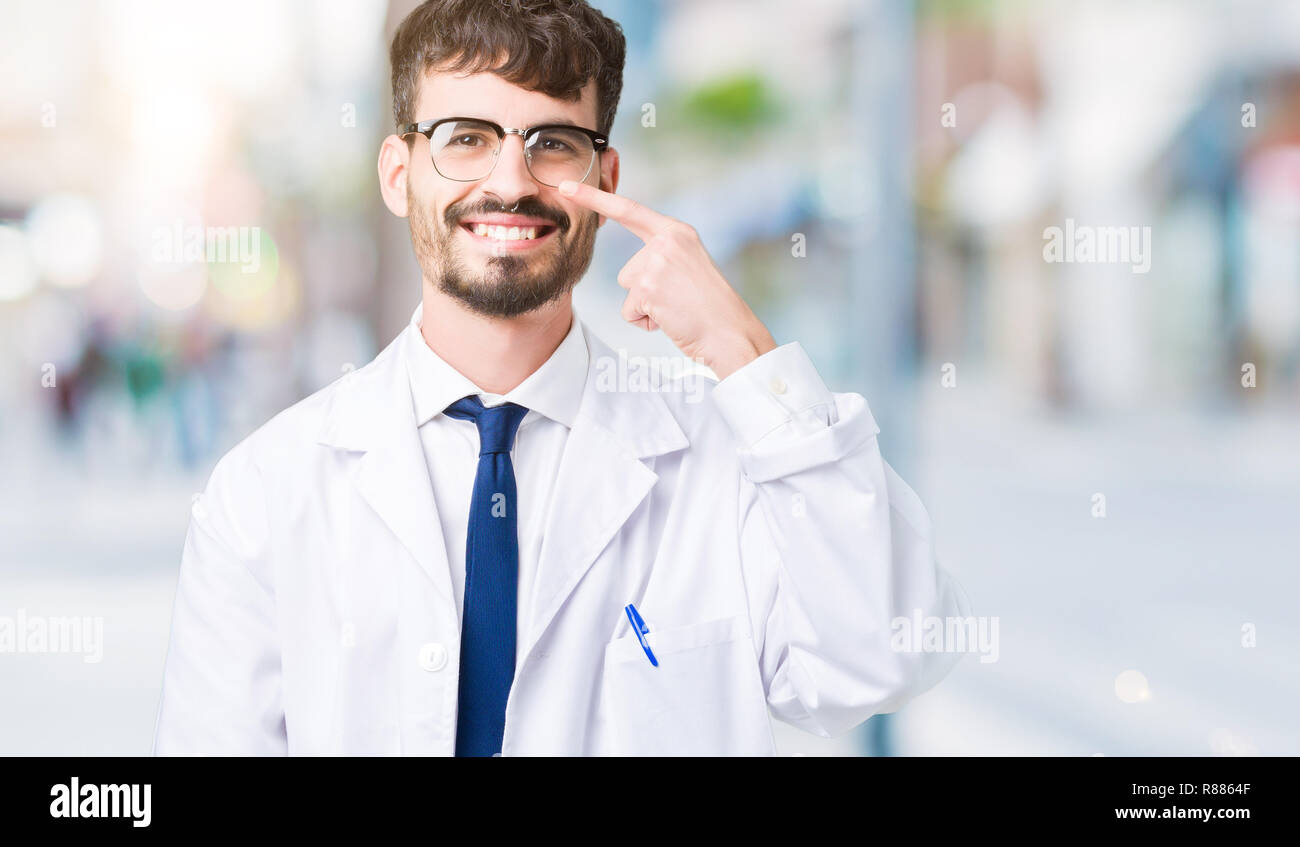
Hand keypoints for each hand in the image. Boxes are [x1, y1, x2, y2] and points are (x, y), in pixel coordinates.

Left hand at [559, 179, 776, 378]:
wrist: (730, 333)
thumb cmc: (711, 308)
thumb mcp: (690, 266)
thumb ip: (663, 256)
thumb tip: (633, 273)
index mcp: (677, 232)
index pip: (628, 209)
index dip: (594, 198)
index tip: (564, 187)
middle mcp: (666, 241)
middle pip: (627, 269)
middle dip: (644, 292)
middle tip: (679, 300)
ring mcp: (656, 263)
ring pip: (627, 289)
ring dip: (645, 307)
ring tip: (677, 309)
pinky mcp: (647, 288)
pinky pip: (629, 311)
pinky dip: (645, 322)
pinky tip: (671, 320)